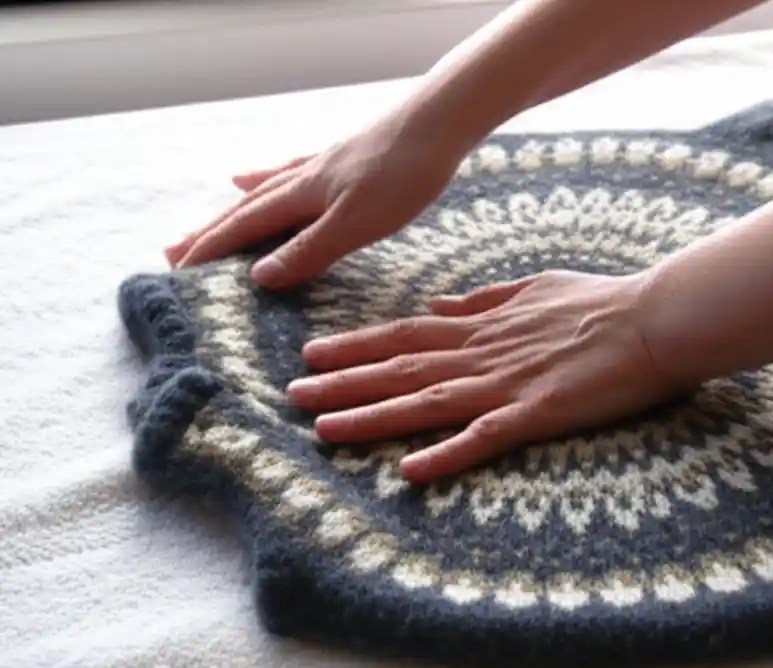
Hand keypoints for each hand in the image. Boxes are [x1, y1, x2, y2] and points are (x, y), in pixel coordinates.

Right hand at [165, 110, 469, 288]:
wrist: (439, 123)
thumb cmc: (403, 175)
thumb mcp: (357, 223)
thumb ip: (309, 250)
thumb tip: (257, 277)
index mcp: (302, 196)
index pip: (244, 228)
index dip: (212, 250)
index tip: (179, 272)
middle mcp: (303, 178)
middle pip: (245, 209)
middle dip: (210, 234)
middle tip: (172, 254)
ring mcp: (322, 166)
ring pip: (264, 194)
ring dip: (233, 213)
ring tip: (205, 226)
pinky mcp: (344, 159)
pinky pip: (290, 174)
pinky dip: (266, 180)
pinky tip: (256, 177)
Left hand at [286, 270, 686, 481]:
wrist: (655, 318)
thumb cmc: (604, 301)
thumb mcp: (536, 286)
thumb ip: (486, 298)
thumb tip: (441, 304)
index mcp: (484, 325)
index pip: (408, 334)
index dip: (357, 346)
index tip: (314, 354)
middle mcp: (484, 353)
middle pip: (402, 368)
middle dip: (343, 383)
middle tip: (292, 396)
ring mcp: (509, 385)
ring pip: (427, 402)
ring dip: (373, 417)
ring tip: (323, 429)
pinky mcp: (539, 413)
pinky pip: (484, 438)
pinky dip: (447, 453)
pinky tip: (410, 471)